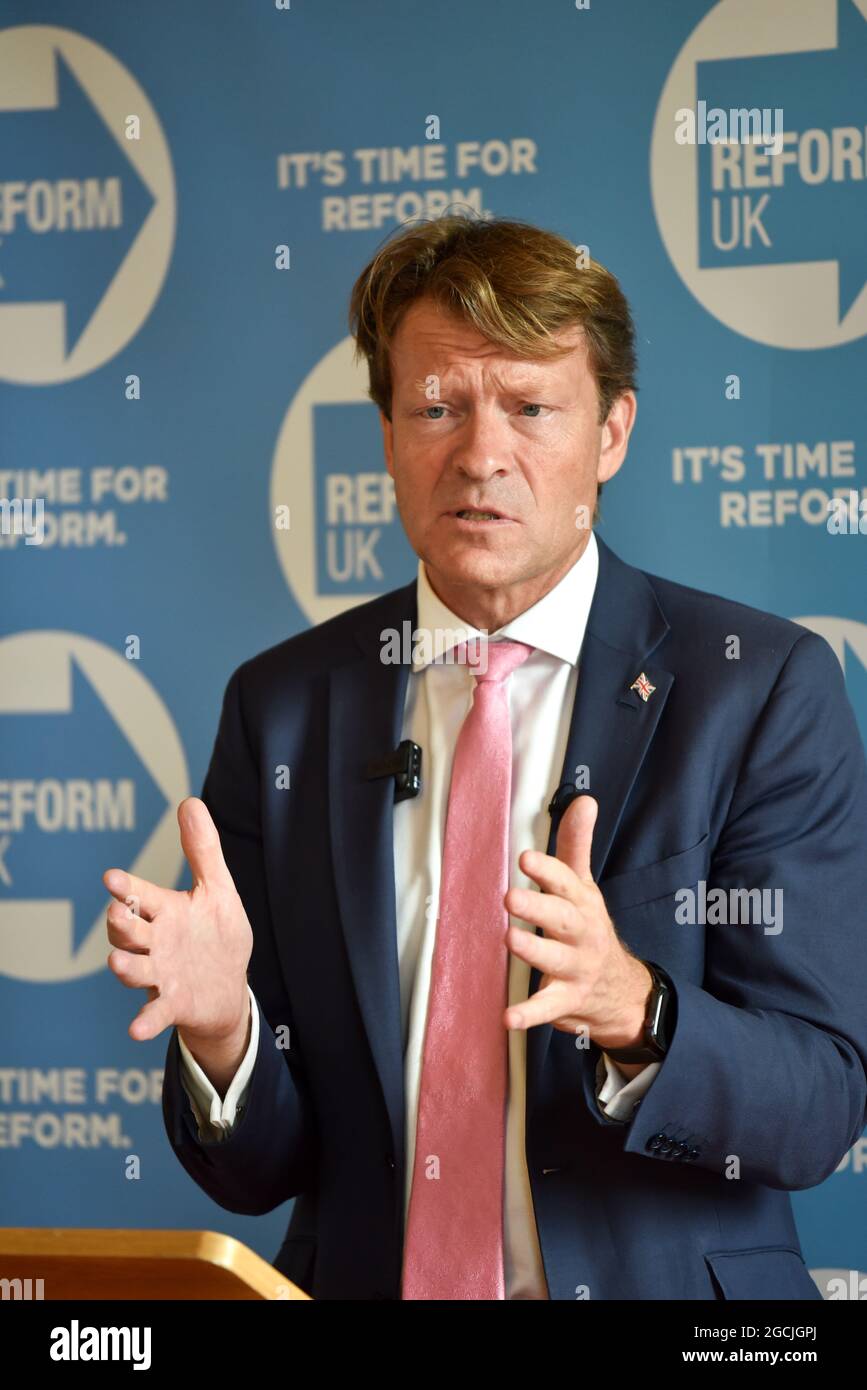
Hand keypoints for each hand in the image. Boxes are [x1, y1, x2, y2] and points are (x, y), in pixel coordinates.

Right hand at [103, 797, 252, 1043]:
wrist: (228, 989)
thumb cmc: (218, 936)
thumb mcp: (218, 890)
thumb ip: (203, 850)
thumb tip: (190, 801)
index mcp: (165, 912)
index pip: (139, 896)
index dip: (126, 888)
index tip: (112, 878)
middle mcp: (155, 942)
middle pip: (127, 931)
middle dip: (121, 923)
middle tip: (118, 914)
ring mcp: (160, 974)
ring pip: (134, 968)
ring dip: (125, 967)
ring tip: (117, 962)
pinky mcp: (172, 1003)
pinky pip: (154, 1013)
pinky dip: (145, 1020)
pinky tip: (137, 1028)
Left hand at [503, 795, 651, 1053]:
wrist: (623, 991)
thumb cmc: (590, 928)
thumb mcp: (585, 886)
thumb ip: (577, 845)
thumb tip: (584, 799)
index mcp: (582, 902)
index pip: (567, 882)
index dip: (548, 870)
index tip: (526, 857)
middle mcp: (582, 934)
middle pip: (562, 919)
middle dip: (539, 907)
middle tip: (510, 897)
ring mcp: (576, 968)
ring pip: (555, 960)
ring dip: (534, 951)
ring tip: (511, 939)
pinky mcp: (567, 1000)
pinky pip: (547, 1008)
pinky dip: (529, 1014)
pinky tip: (508, 1016)